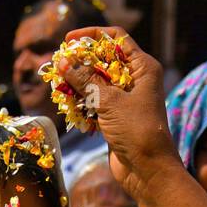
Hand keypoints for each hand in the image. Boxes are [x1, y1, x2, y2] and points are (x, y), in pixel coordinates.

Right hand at [54, 27, 179, 198]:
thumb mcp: (109, 101)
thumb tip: (63, 61)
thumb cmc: (137, 131)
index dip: (92, 35)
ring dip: (77, 83)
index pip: (116, 38)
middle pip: (103, 59)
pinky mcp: (115, 116)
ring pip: (96, 81)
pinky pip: (94, 102)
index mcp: (143, 67)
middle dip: (80, 61)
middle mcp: (135, 79)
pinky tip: (68, 106)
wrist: (148, 171)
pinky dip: (81, 102)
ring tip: (59, 86)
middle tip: (58, 65)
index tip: (69, 40)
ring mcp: (125, 99)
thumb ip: (85, 79)